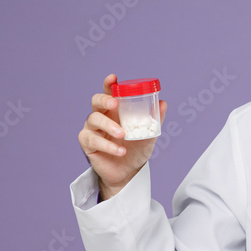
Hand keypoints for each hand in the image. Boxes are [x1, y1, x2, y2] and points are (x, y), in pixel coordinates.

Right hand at [78, 73, 166, 199]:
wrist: (129, 172)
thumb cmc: (136, 149)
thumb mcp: (149, 134)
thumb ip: (155, 119)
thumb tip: (163, 103)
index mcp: (115, 110)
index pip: (109, 93)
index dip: (108, 84)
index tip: (113, 78)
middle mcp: (102, 116)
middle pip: (96, 101)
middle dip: (104, 99)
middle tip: (115, 104)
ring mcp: (93, 129)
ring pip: (93, 119)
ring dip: (109, 125)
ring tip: (123, 134)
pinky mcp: (87, 144)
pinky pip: (93, 140)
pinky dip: (108, 145)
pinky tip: (121, 151)